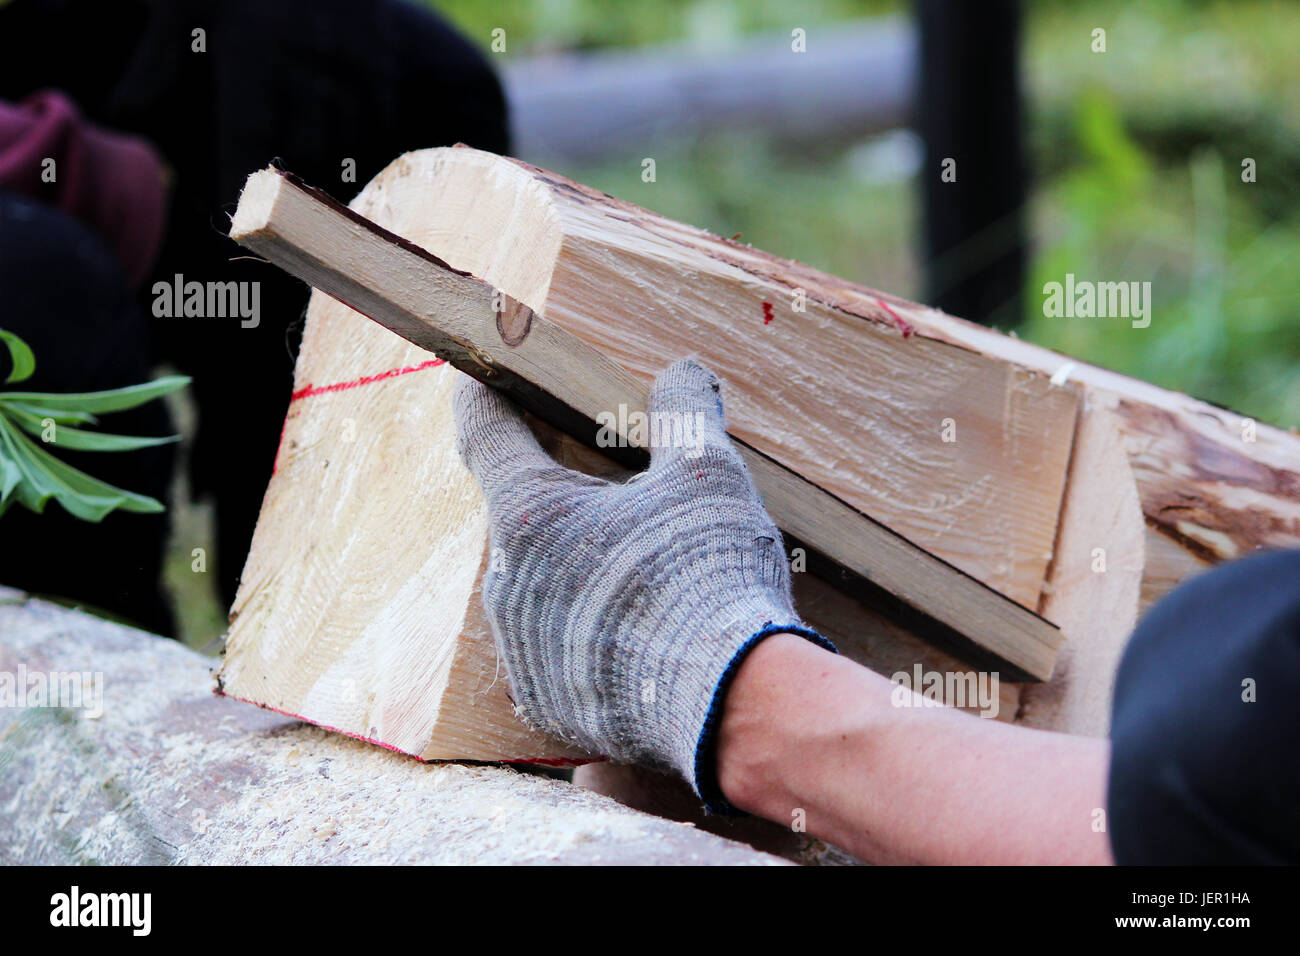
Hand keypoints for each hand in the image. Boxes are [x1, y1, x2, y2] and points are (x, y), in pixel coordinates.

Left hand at [452, 358, 831, 808]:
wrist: (734, 705)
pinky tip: (637, 630)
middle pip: (518, 517)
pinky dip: (586, 631)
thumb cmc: (709, 577)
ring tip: (633, 568)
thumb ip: (684, 412)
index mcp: (533, 516)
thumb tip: (682, 370)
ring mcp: (522, 653)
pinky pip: (556, 651)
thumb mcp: (707, 475)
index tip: (478, 376)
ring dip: (570, 568)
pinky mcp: (548, 705)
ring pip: (535, 587)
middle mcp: (508, 585)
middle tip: (604, 485)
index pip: (485, 433)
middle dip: (554, 496)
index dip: (483, 395)